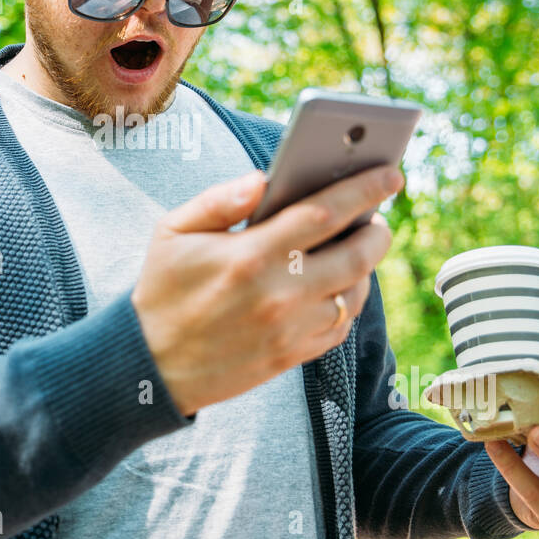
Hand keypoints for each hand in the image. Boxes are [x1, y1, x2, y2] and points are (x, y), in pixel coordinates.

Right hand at [131, 163, 403, 416]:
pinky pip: (341, 326)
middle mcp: (278, 294)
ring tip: (359, 247)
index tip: (389, 173)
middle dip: (378, 231)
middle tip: (380, 218)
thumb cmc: (162, 289)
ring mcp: (289, 329)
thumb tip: (262, 178)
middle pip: (355, 255)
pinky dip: (350, 302)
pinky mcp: (291, 356)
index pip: (323, 213)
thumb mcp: (172, 232)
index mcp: (250, 255)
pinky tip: (341, 285)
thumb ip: (218, 200)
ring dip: (365, 266)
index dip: (363, 190)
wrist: (149, 365)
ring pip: (355, 293)